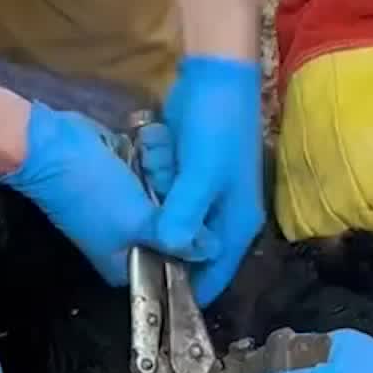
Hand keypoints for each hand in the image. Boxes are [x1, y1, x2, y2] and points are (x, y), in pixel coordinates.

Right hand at [0, 101, 218, 290]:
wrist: (51, 146)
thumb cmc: (93, 192)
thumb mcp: (138, 221)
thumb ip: (175, 239)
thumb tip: (213, 250)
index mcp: (126, 268)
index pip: (173, 275)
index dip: (198, 259)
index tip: (222, 234)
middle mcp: (127, 248)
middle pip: (172, 242)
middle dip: (189, 222)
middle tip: (211, 200)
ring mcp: (125, 218)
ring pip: (167, 214)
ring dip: (178, 197)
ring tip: (195, 179)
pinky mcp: (124, 190)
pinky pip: (155, 190)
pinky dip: (163, 179)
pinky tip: (177, 165)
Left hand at [140, 56, 265, 305]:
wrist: (217, 75)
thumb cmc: (217, 127)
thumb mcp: (201, 174)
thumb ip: (185, 214)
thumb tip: (168, 249)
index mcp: (238, 225)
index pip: (215, 277)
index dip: (187, 292)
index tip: (152, 297)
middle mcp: (225, 218)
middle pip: (192, 253)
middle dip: (165, 248)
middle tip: (134, 240)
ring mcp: (207, 197)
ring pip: (175, 226)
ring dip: (157, 214)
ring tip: (145, 191)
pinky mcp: (190, 178)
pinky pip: (167, 200)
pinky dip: (155, 192)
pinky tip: (146, 174)